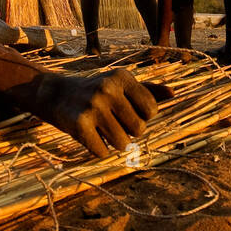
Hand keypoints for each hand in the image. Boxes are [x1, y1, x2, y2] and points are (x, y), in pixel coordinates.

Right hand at [28, 70, 170, 156]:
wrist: (56, 95)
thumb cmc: (97, 92)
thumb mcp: (121, 86)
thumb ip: (148, 91)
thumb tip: (173, 93)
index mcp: (122, 78)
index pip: (152, 110)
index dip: (143, 116)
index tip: (128, 111)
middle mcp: (108, 89)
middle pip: (139, 129)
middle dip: (129, 131)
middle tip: (113, 121)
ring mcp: (93, 106)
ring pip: (123, 144)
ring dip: (115, 143)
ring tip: (103, 129)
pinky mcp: (79, 124)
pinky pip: (103, 152)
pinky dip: (99, 150)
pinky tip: (90, 136)